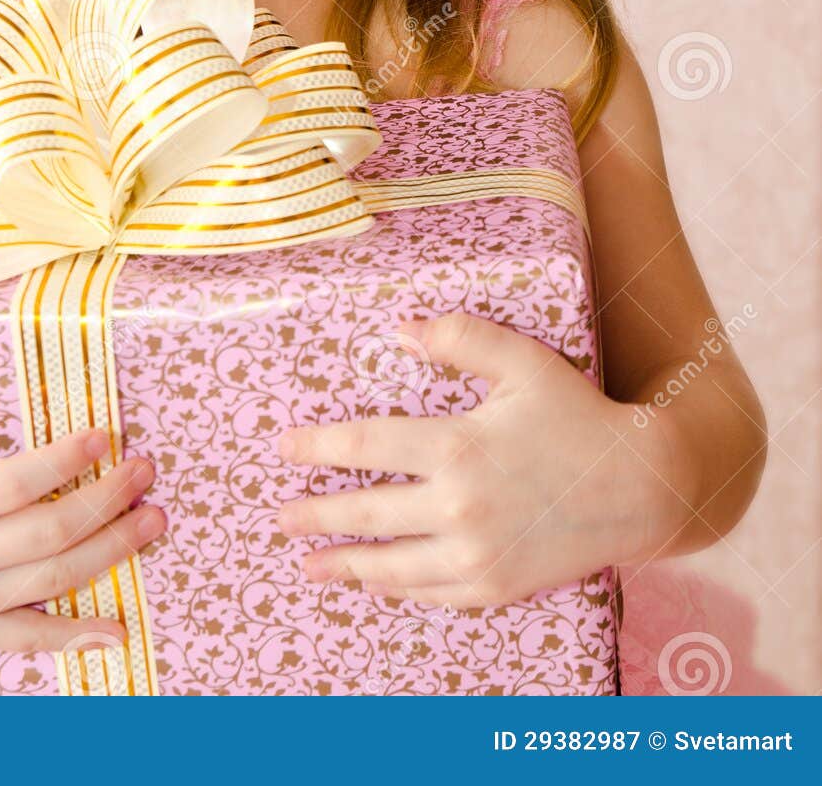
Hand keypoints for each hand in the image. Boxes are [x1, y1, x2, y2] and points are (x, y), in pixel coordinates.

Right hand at [0, 318, 165, 651]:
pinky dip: (75, 639)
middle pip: (46, 533)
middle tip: (147, 471)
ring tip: (154, 521)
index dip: (61, 463)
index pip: (10, 484)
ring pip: (50, 581)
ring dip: (109, 552)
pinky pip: (27, 639)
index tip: (105, 435)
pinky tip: (119, 631)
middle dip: (106, 502)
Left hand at [275, 311, 682, 608]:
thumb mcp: (523, 362)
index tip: (284, 448)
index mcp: (458, 448)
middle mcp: (460, 509)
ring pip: (392, 567)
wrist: (642, 488)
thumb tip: (401, 329)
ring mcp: (478, 556)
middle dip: (316, 516)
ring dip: (345, 565)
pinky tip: (376, 584)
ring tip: (309, 565)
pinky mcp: (497, 587)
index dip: (319, 447)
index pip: (367, 447)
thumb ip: (461, 339)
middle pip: (367, 514)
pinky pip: (432, 594)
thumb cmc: (579, 416)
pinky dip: (397, 589)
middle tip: (280, 518)